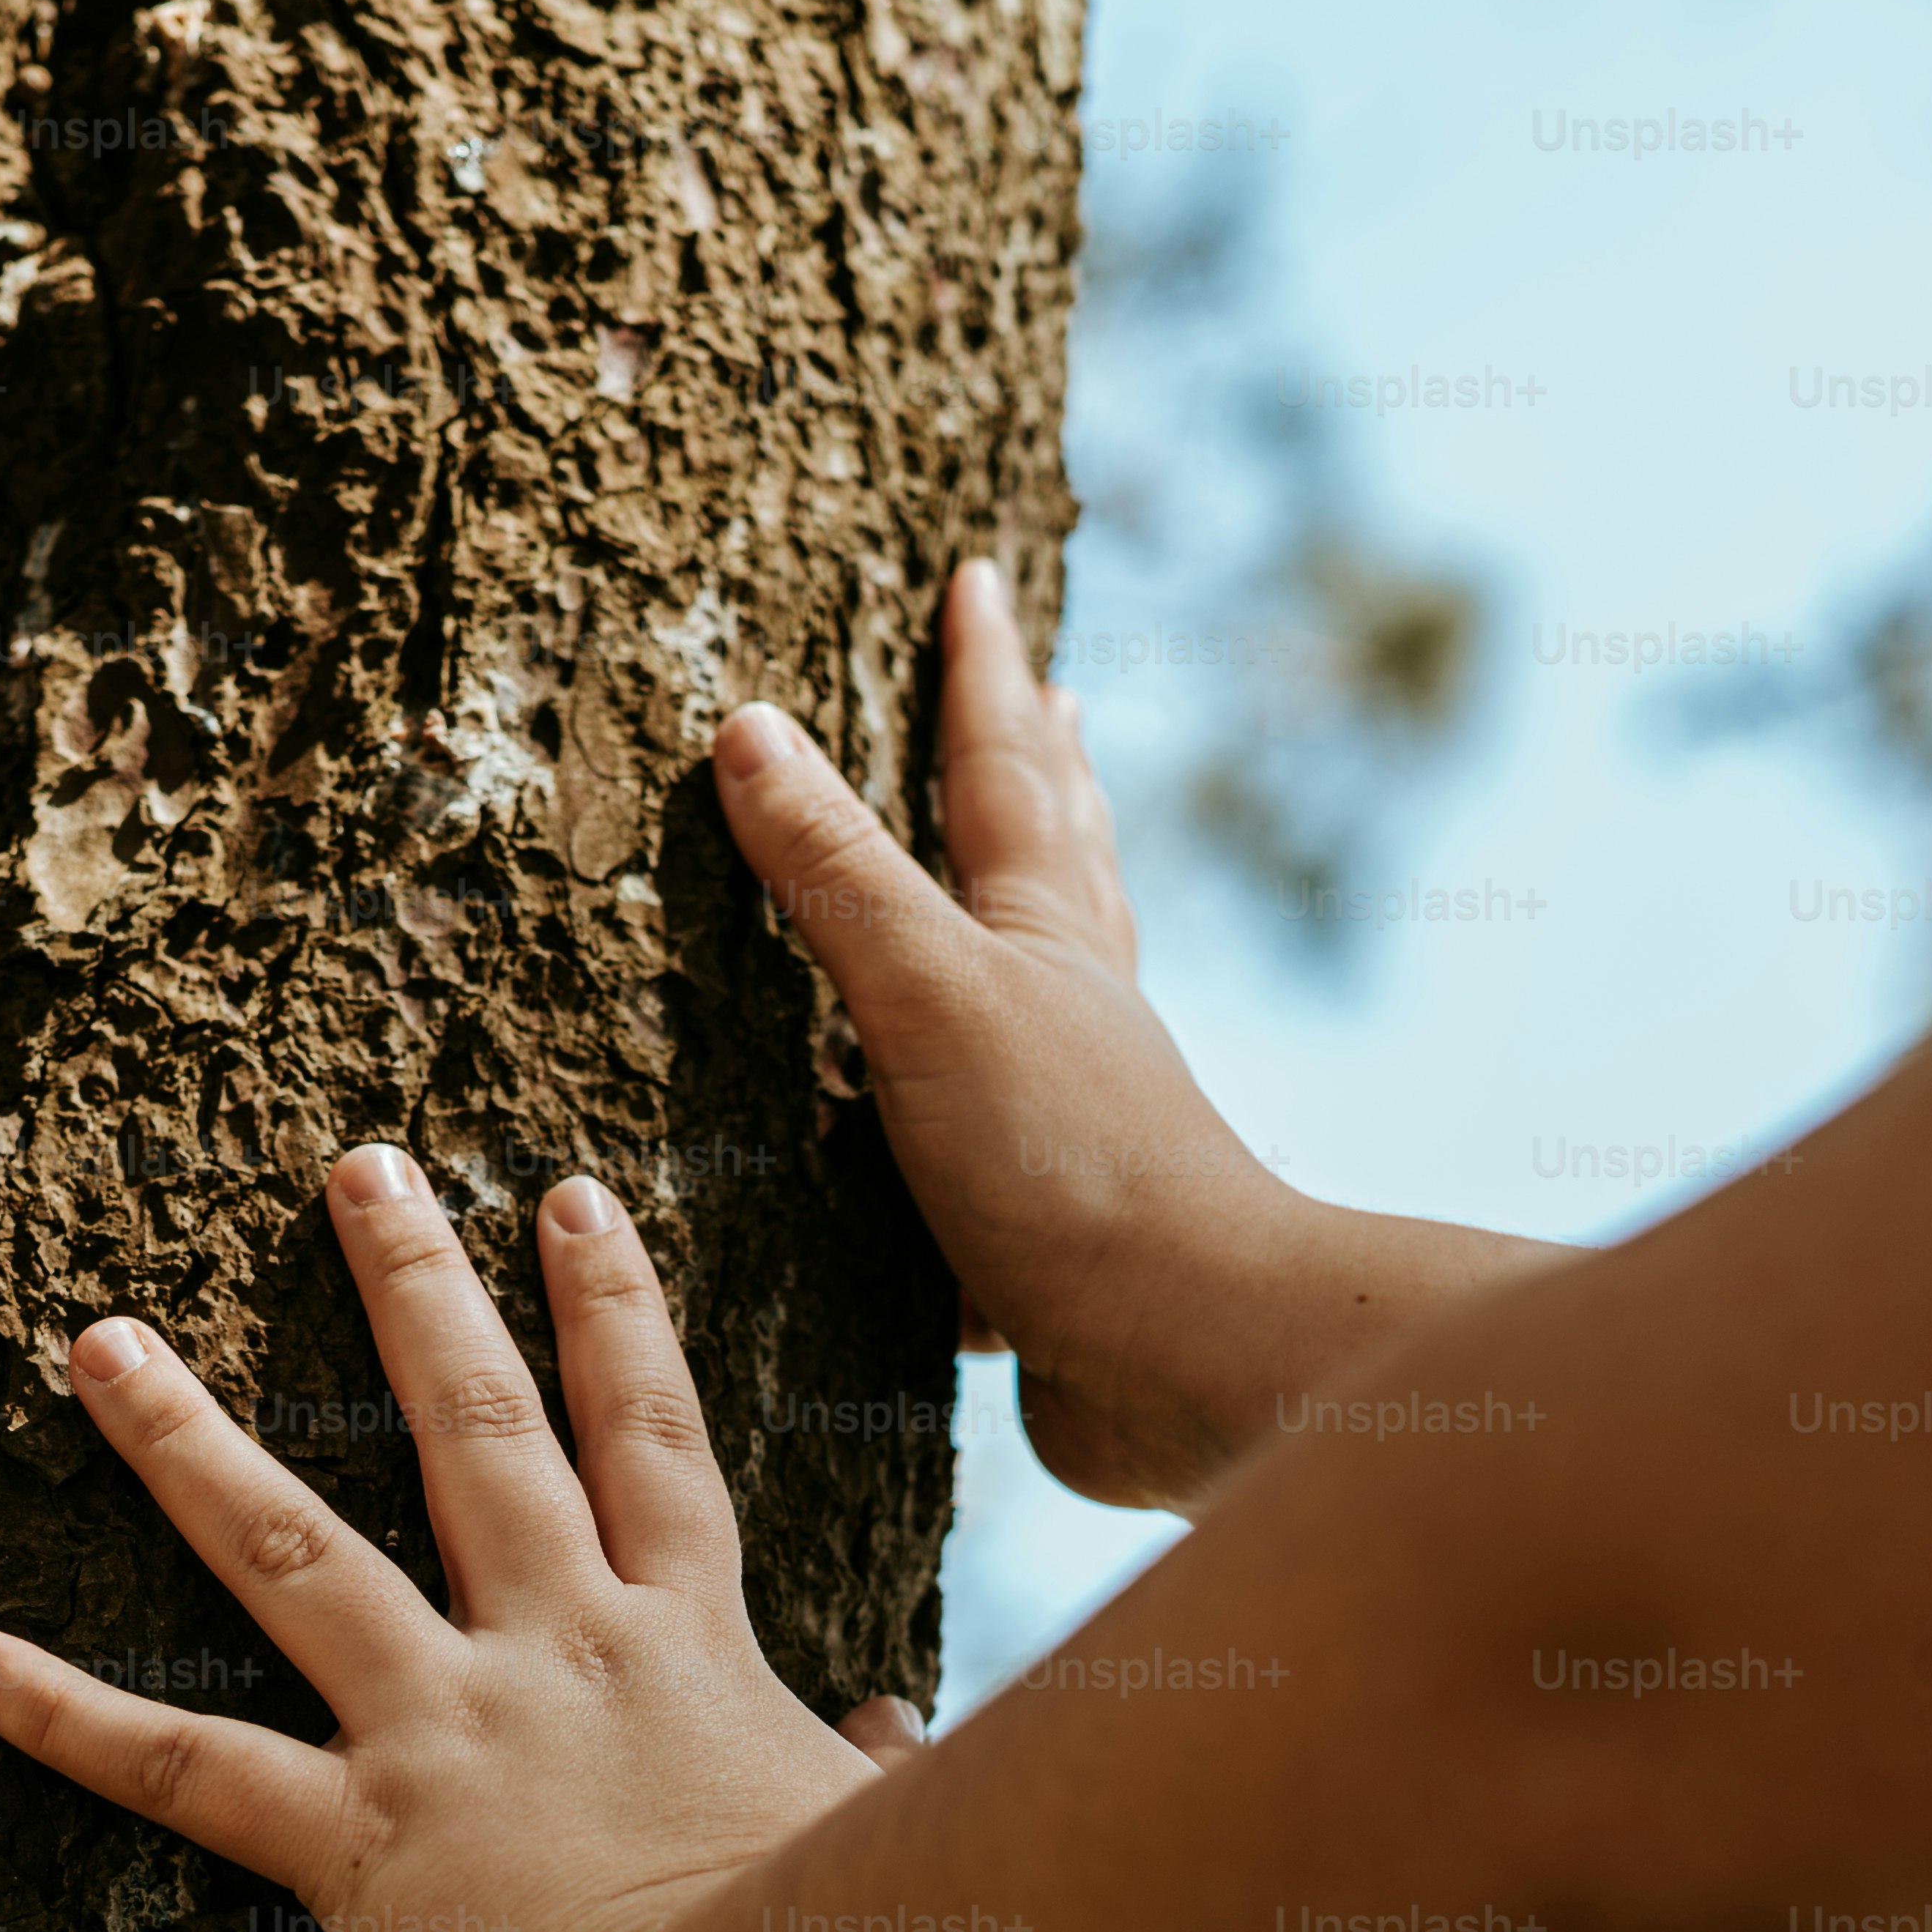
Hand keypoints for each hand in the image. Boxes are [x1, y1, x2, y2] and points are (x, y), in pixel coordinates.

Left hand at [0, 1147, 894, 1931]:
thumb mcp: (874, 1839)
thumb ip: (866, 1765)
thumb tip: (889, 1725)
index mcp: (687, 1646)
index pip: (650, 1438)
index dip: (611, 1311)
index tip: (568, 1197)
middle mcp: (558, 1650)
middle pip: (476, 1434)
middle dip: (413, 1291)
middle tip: (355, 1167)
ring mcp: (450, 1733)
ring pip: (293, 1552)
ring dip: (185, 1441)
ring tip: (97, 1340)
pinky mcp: (360, 1846)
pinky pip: (182, 1768)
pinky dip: (60, 1713)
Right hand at [714, 558, 1316, 1509]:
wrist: (1182, 1351)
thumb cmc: (1071, 1162)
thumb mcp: (930, 994)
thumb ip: (839, 876)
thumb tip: (749, 730)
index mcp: (1045, 937)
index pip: (1005, 771)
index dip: (982, 674)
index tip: (979, 580)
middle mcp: (1071, 1010)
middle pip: (1061, 858)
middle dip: (1043, 771)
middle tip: (1051, 696)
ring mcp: (1069, 1113)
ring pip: (1047, 984)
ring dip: (1028, 920)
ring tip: (1025, 878)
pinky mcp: (1049, 1223)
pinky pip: (996, 1125)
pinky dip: (965, 1095)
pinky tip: (942, 1121)